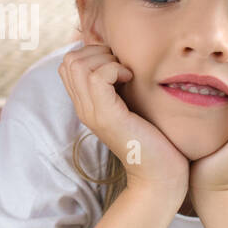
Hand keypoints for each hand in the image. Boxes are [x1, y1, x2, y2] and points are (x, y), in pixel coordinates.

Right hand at [58, 43, 189, 201]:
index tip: (118, 65)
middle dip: (98, 52)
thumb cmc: (154, 139)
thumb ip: (120, 85)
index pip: (68, 63)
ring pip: (78, 64)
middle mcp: (83, 107)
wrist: (159, 175)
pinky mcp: (106, 116)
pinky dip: (115, 69)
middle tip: (122, 67)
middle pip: (69, 60)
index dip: (92, 53)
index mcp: (86, 103)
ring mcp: (91, 112)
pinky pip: (97, 77)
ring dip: (106, 60)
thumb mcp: (132, 104)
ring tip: (126, 74)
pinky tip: (131, 80)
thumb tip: (122, 57)